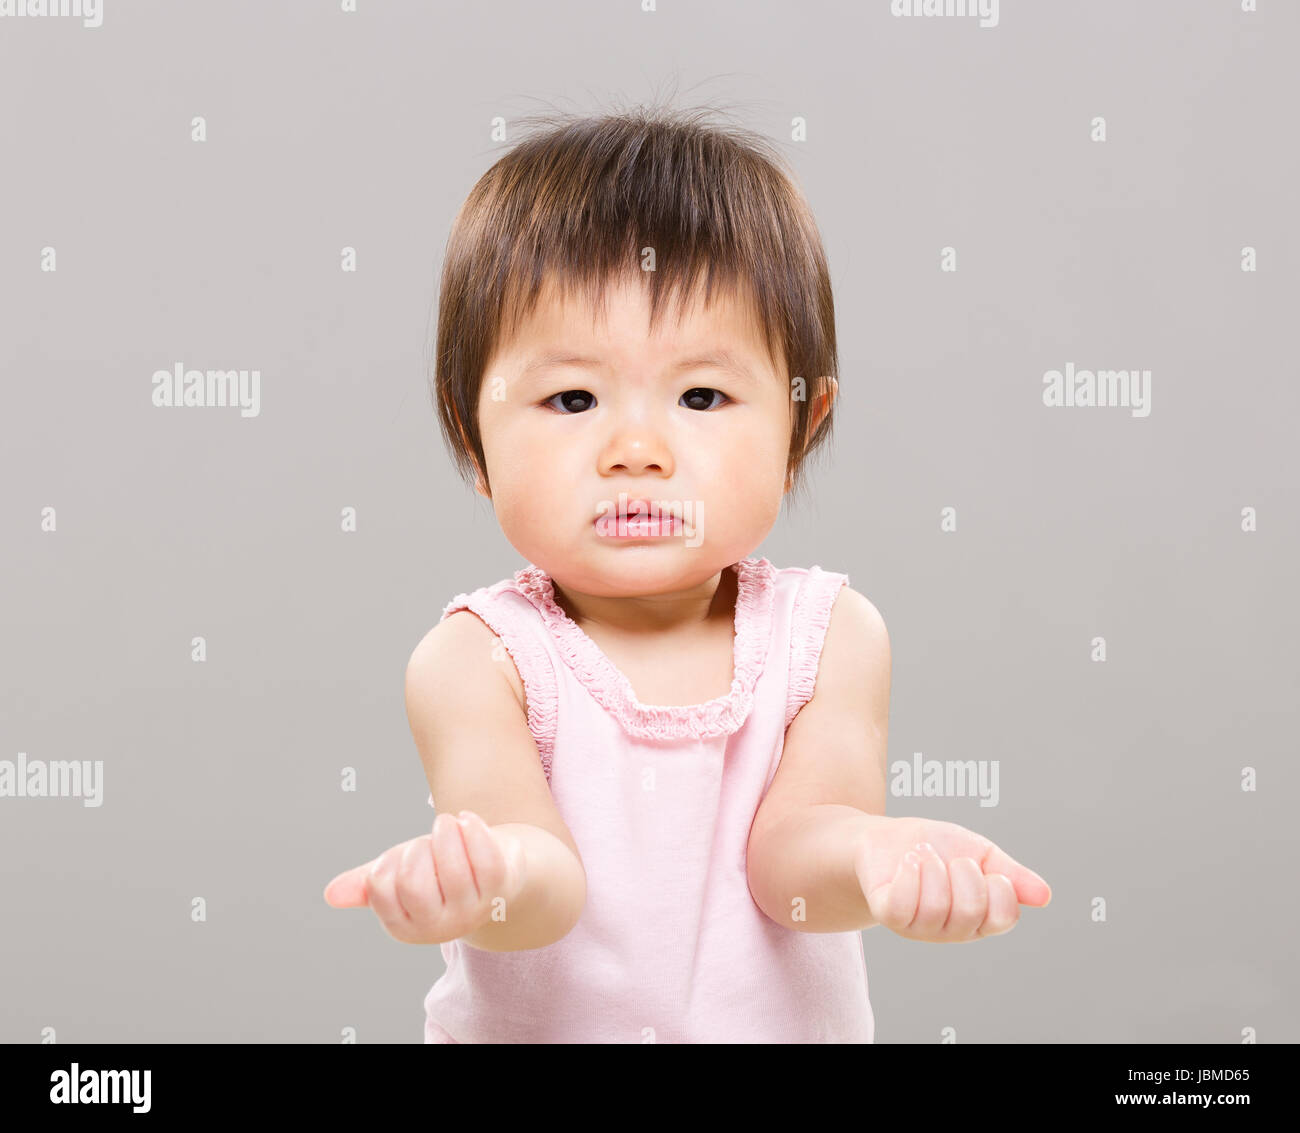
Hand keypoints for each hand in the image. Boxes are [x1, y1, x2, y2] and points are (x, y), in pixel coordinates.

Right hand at [322, 810, 527, 944]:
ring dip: (444, 832)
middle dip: (416, 850)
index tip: (400, 857)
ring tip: (446, 824)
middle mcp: (440, 927)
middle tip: (425, 842)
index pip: (382, 890)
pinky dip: (472, 829)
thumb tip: (331, 894)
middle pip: (414, 884)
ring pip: (452, 869)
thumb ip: (367, 882)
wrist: (491, 865)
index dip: (388, 863)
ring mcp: (473, 910)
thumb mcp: (399, 873)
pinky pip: (484, 858)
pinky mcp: (500, 889)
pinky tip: (466, 820)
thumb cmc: (437, 869)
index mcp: (406, 926)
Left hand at [853, 817, 1050, 941]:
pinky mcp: (889, 914)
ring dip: (933, 866)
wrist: (889, 837)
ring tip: (924, 854)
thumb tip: (1045, 895)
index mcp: (979, 917)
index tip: (983, 865)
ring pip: (937, 906)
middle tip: (949, 858)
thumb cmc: (937, 846)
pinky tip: (909, 860)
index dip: (999, 886)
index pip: (1005, 917)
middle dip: (963, 872)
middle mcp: (951, 929)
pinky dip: (910, 873)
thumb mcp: (981, 854)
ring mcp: (918, 927)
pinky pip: (904, 904)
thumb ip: (1011, 874)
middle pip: (971, 911)